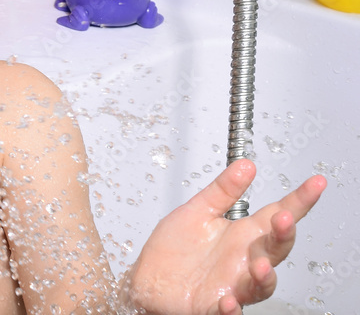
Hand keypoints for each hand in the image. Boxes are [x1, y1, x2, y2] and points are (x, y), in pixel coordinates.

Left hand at [127, 159, 325, 314]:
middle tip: (283, 218)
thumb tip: (246, 165)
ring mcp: (233, 285)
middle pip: (275, 249)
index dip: (299, 200)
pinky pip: (229, 311)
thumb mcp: (197, 212)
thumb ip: (222, 191)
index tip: (316, 182)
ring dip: (264, 277)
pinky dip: (231, 308)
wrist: (150, 281)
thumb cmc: (174, 250)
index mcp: (242, 236)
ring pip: (260, 285)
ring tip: (261, 265)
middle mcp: (243, 261)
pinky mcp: (214, 306)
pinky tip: (228, 301)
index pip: (277, 215)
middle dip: (283, 234)